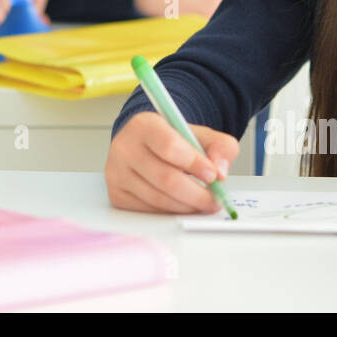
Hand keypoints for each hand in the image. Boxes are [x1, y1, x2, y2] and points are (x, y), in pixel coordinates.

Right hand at [105, 111, 238, 213]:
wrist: (144, 146)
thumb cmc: (172, 140)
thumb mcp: (199, 134)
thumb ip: (219, 146)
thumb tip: (221, 171)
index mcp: (144, 125)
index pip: (169, 146)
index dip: (194, 163)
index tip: (214, 175)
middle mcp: (124, 147)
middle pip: (165, 178)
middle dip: (197, 194)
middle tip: (215, 200)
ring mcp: (117, 173)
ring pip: (158, 198)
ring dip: (187, 206)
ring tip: (204, 203)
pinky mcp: (116, 194)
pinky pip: (149, 210)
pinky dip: (171, 211)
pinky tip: (183, 205)